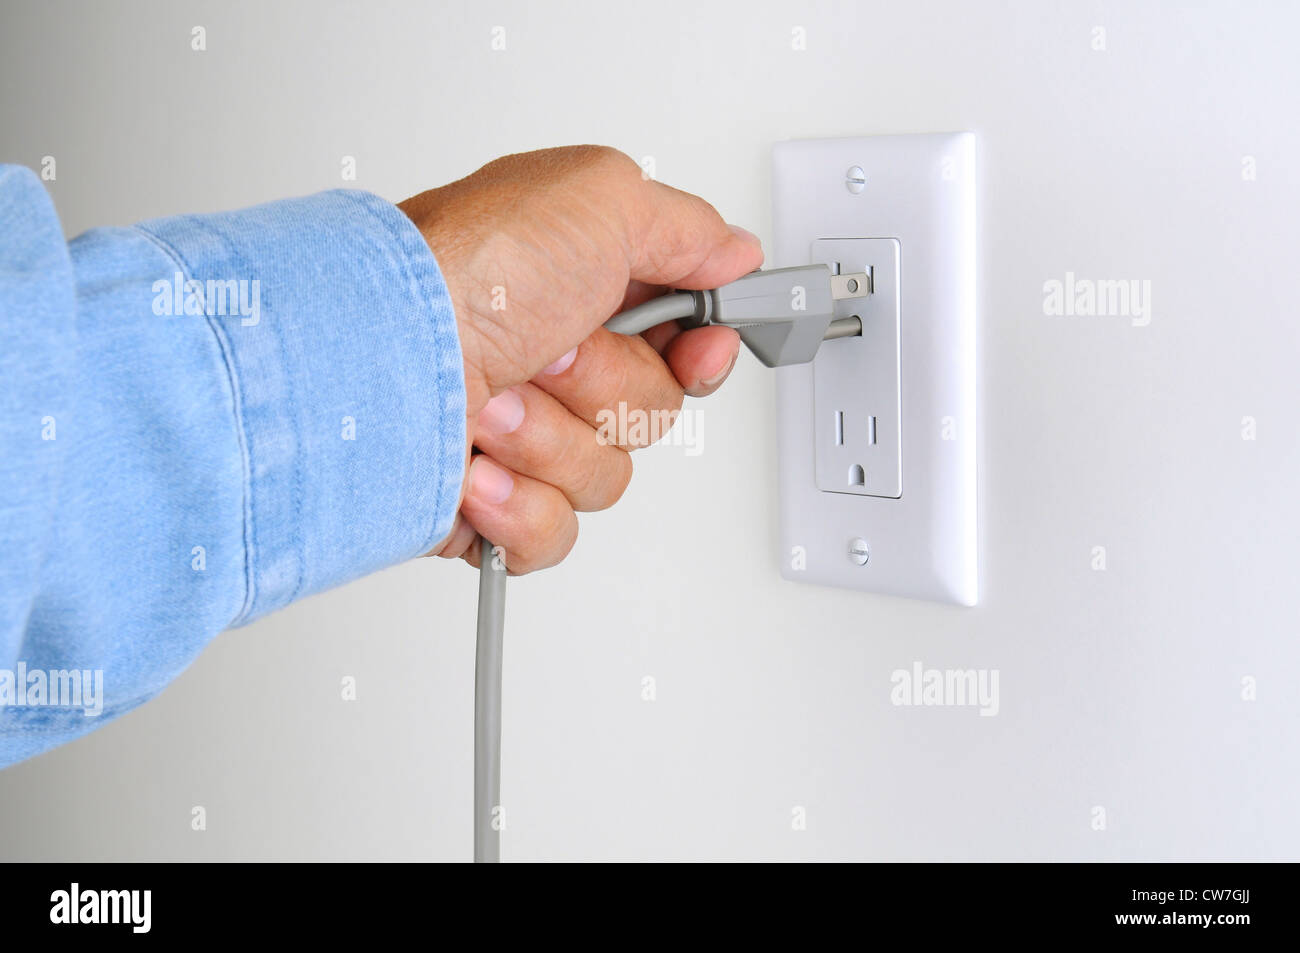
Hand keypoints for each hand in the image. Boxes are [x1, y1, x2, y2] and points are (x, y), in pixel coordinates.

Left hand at [399, 145, 762, 572]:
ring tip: (491, 400)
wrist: (366, 361)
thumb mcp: (599, 199)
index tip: (696, 348)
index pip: (685, 340)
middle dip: (604, 387)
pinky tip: (477, 467)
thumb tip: (735, 254)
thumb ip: (686, 227)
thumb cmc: (460, 273)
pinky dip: (517, 505)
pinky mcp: (491, 502)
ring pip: (606, 475)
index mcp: (584, 291)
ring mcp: (521, 435)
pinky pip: (554, 533)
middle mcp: (555, 361)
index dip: (701, 351)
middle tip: (546, 351)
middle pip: (653, 411)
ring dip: (549, 439)